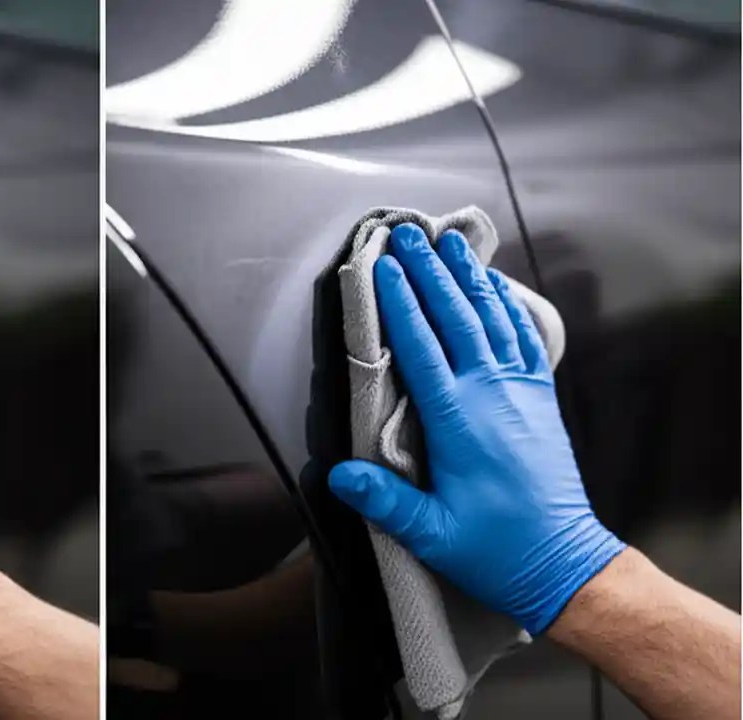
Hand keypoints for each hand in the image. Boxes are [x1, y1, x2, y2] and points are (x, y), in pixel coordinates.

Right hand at [328, 223, 623, 634]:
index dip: (401, 302)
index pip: (423, 346)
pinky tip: (496, 286)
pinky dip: (508, 306)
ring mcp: (521, 391)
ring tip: (452, 242)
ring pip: (493, 319)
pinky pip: (523, 338)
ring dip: (469, 277)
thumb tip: (339, 474)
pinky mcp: (540, 398)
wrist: (563, 562)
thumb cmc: (494, 549)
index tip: (384, 265)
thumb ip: (385, 501)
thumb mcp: (431, 533)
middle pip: (457, 317)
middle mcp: (492, 394)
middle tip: (411, 233)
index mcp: (459, 420)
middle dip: (431, 271)